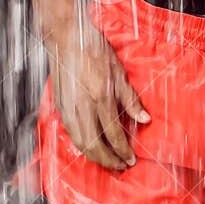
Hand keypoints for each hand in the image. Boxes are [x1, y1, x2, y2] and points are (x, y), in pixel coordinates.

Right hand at [41, 18, 147, 171]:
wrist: (66, 37)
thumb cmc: (94, 50)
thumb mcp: (119, 71)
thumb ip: (130, 99)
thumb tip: (144, 119)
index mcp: (100, 96)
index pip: (113, 134)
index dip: (123, 150)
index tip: (131, 159)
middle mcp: (82, 106)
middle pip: (94, 145)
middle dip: (109, 160)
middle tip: (121, 166)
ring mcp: (68, 107)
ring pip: (80, 142)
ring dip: (95, 157)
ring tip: (108, 161)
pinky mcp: (60, 106)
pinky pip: (71, 133)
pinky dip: (82, 145)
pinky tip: (90, 146)